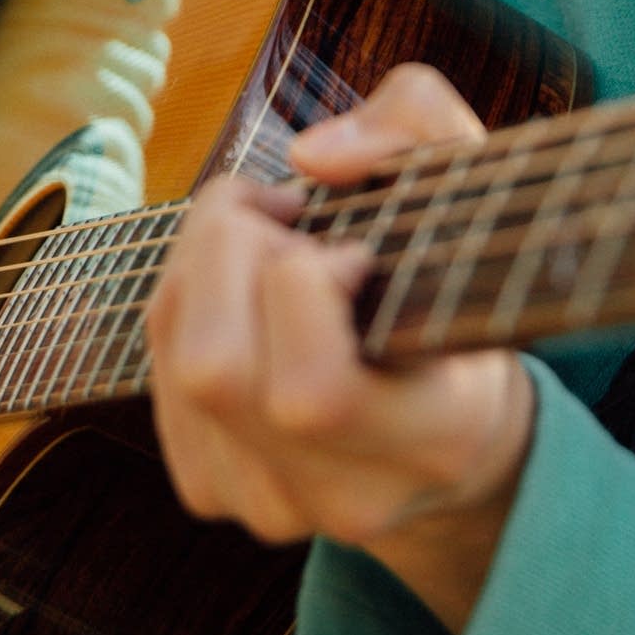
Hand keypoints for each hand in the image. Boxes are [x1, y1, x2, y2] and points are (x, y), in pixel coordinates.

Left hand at [144, 63, 534, 633]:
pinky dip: (181, 308)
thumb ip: (415, 125)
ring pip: (177, 368)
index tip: (353, 248)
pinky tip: (239, 292)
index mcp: (439, 439)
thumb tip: (311, 157)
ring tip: (265, 243)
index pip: (315, 395)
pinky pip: (158, 379)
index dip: (307, 288)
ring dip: (199, 269)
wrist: (459, 425)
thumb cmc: (465, 281)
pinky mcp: (220, 493)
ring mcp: (278, 508)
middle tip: (285, 220)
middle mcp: (352, 496)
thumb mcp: (476, 179)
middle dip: (227, 254)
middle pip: (216, 372)